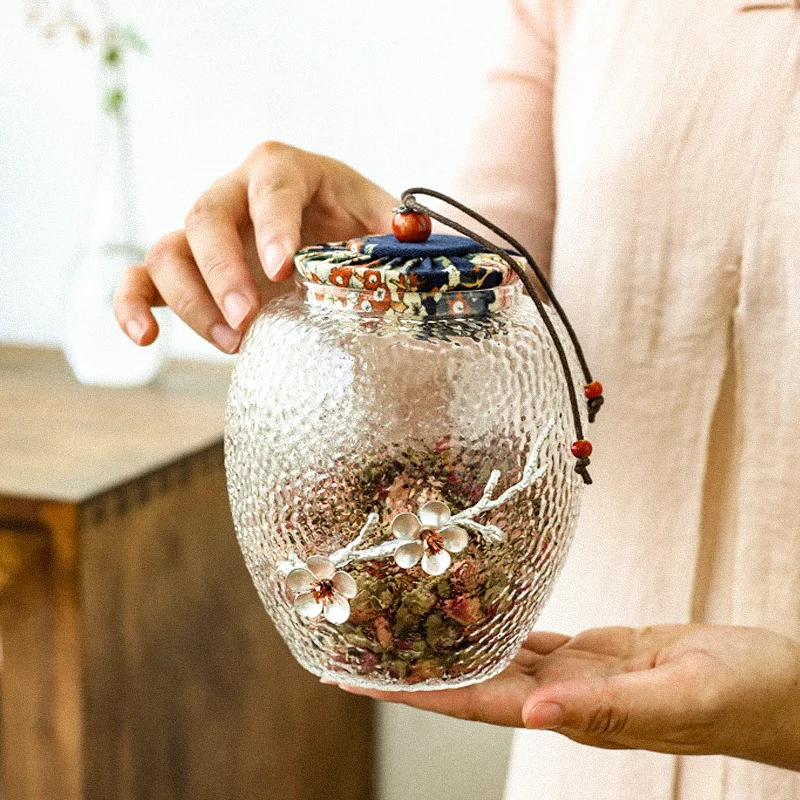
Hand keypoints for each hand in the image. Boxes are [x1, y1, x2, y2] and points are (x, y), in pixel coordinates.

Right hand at [114, 142, 396, 351]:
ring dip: (191, 300)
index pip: (271, 185)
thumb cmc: (352, 225)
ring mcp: (202, 232)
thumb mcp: (380, 223)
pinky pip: (139, 278)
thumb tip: (418, 242)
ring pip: (169, 251)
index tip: (283, 269)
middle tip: (250, 319)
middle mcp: (233, 193)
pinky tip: (145, 338)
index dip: (273, 223)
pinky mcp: (184, 266)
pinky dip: (131, 305)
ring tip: (234, 343)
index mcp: (285, 171)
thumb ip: (398, 232)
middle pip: (207, 216)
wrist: (325, 234)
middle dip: (224, 272)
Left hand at [337, 624, 799, 770]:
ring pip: (493, 656)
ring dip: (446, 643)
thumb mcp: (680, 698)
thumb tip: (534, 716)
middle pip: (467, 682)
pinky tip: (472, 606)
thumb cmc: (741, 696)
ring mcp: (574, 673)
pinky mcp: (593, 650)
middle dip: (410, 668)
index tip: (352, 681)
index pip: (473, 704)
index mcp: (572, 712)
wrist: (776, 686)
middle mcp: (559, 696)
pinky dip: (495, 622)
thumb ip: (608, 709)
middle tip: (354, 642)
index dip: (411, 696)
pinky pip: (529, 636)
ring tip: (400, 621)